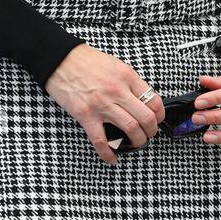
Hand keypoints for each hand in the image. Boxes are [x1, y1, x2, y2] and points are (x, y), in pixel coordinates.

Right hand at [45, 44, 165, 164]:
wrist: (61, 60)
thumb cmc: (87, 61)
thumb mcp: (116, 65)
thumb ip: (129, 82)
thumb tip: (142, 99)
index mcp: (128, 76)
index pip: (153, 100)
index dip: (159, 114)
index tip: (158, 119)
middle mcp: (118, 91)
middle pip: (146, 117)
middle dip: (152, 130)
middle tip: (150, 134)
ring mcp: (102, 104)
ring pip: (130, 128)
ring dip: (138, 141)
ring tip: (137, 143)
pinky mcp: (86, 115)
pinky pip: (101, 140)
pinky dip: (108, 153)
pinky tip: (113, 159)